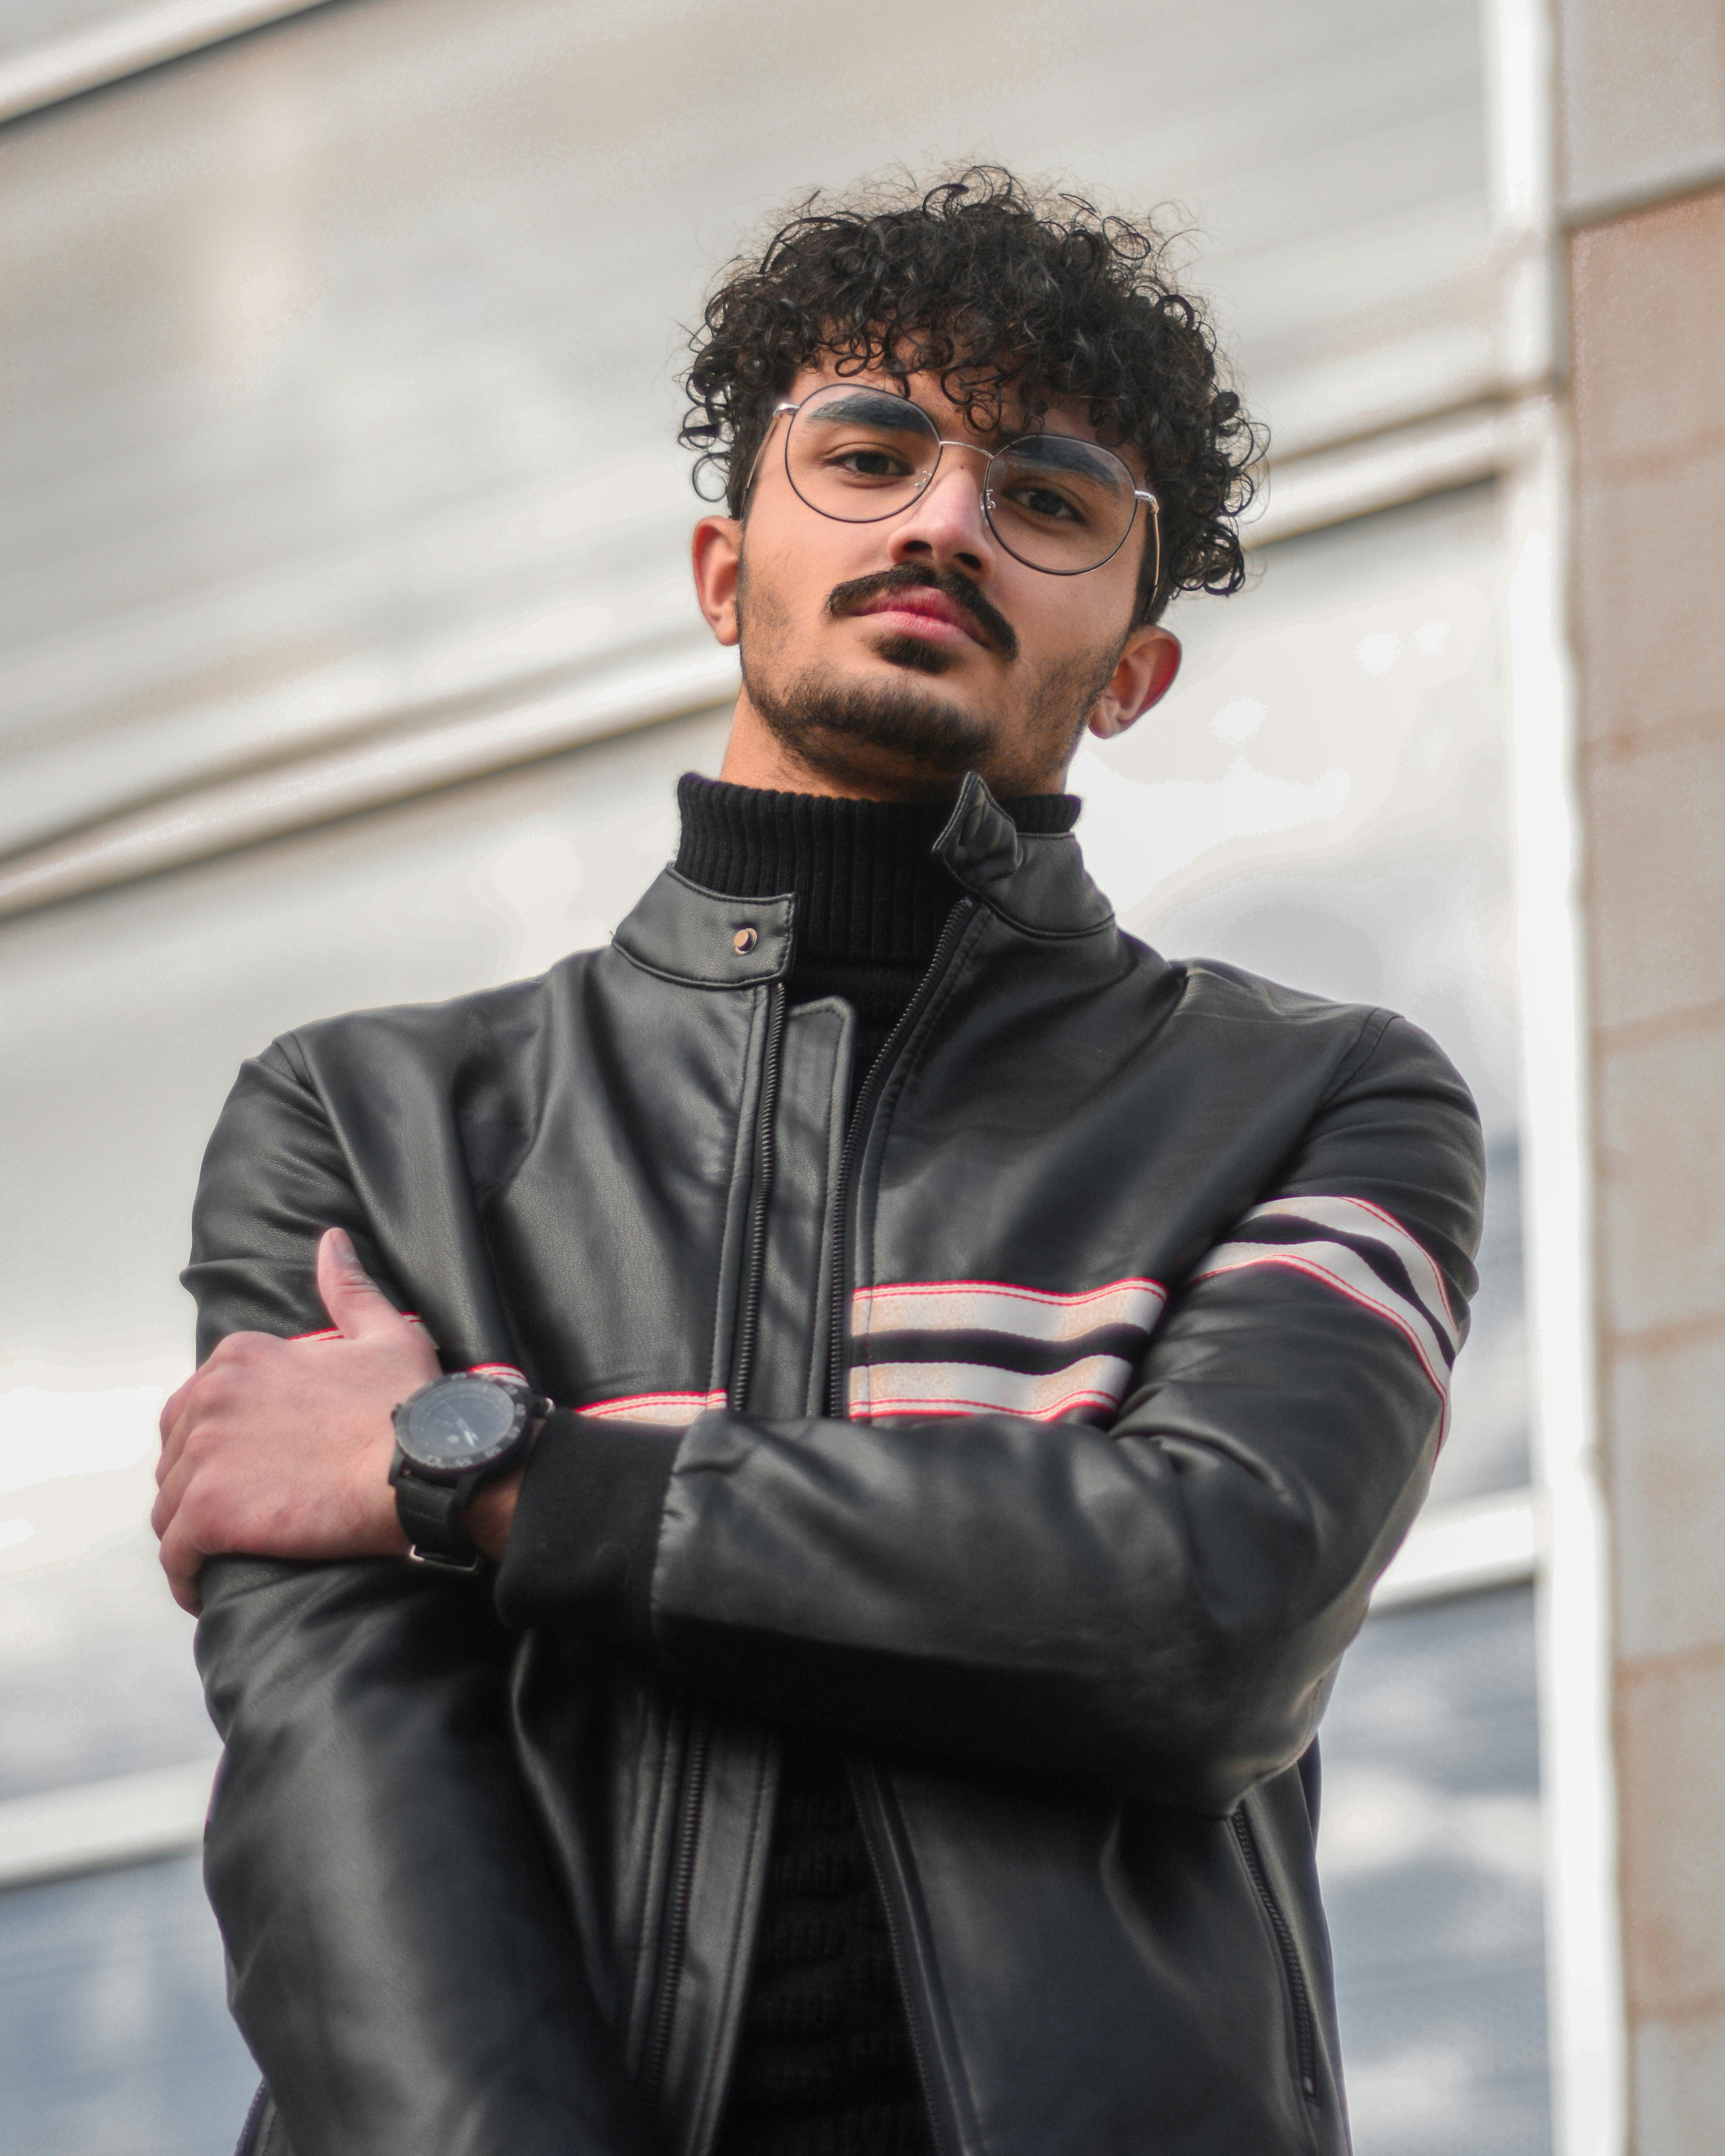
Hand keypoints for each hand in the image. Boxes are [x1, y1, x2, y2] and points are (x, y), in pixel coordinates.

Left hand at [153, 1228, 439, 1613]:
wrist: (423, 1468)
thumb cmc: (410, 1406)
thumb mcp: (383, 1332)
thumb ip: (347, 1289)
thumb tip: (332, 1241)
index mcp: (241, 1358)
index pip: (196, 1409)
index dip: (221, 1445)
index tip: (252, 1471)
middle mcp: (211, 1399)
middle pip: (177, 1457)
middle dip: (202, 1487)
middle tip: (243, 1516)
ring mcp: (205, 1456)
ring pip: (171, 1506)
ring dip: (192, 1533)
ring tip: (224, 1555)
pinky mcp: (208, 1512)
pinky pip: (174, 1555)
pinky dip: (185, 1574)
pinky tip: (205, 1588)